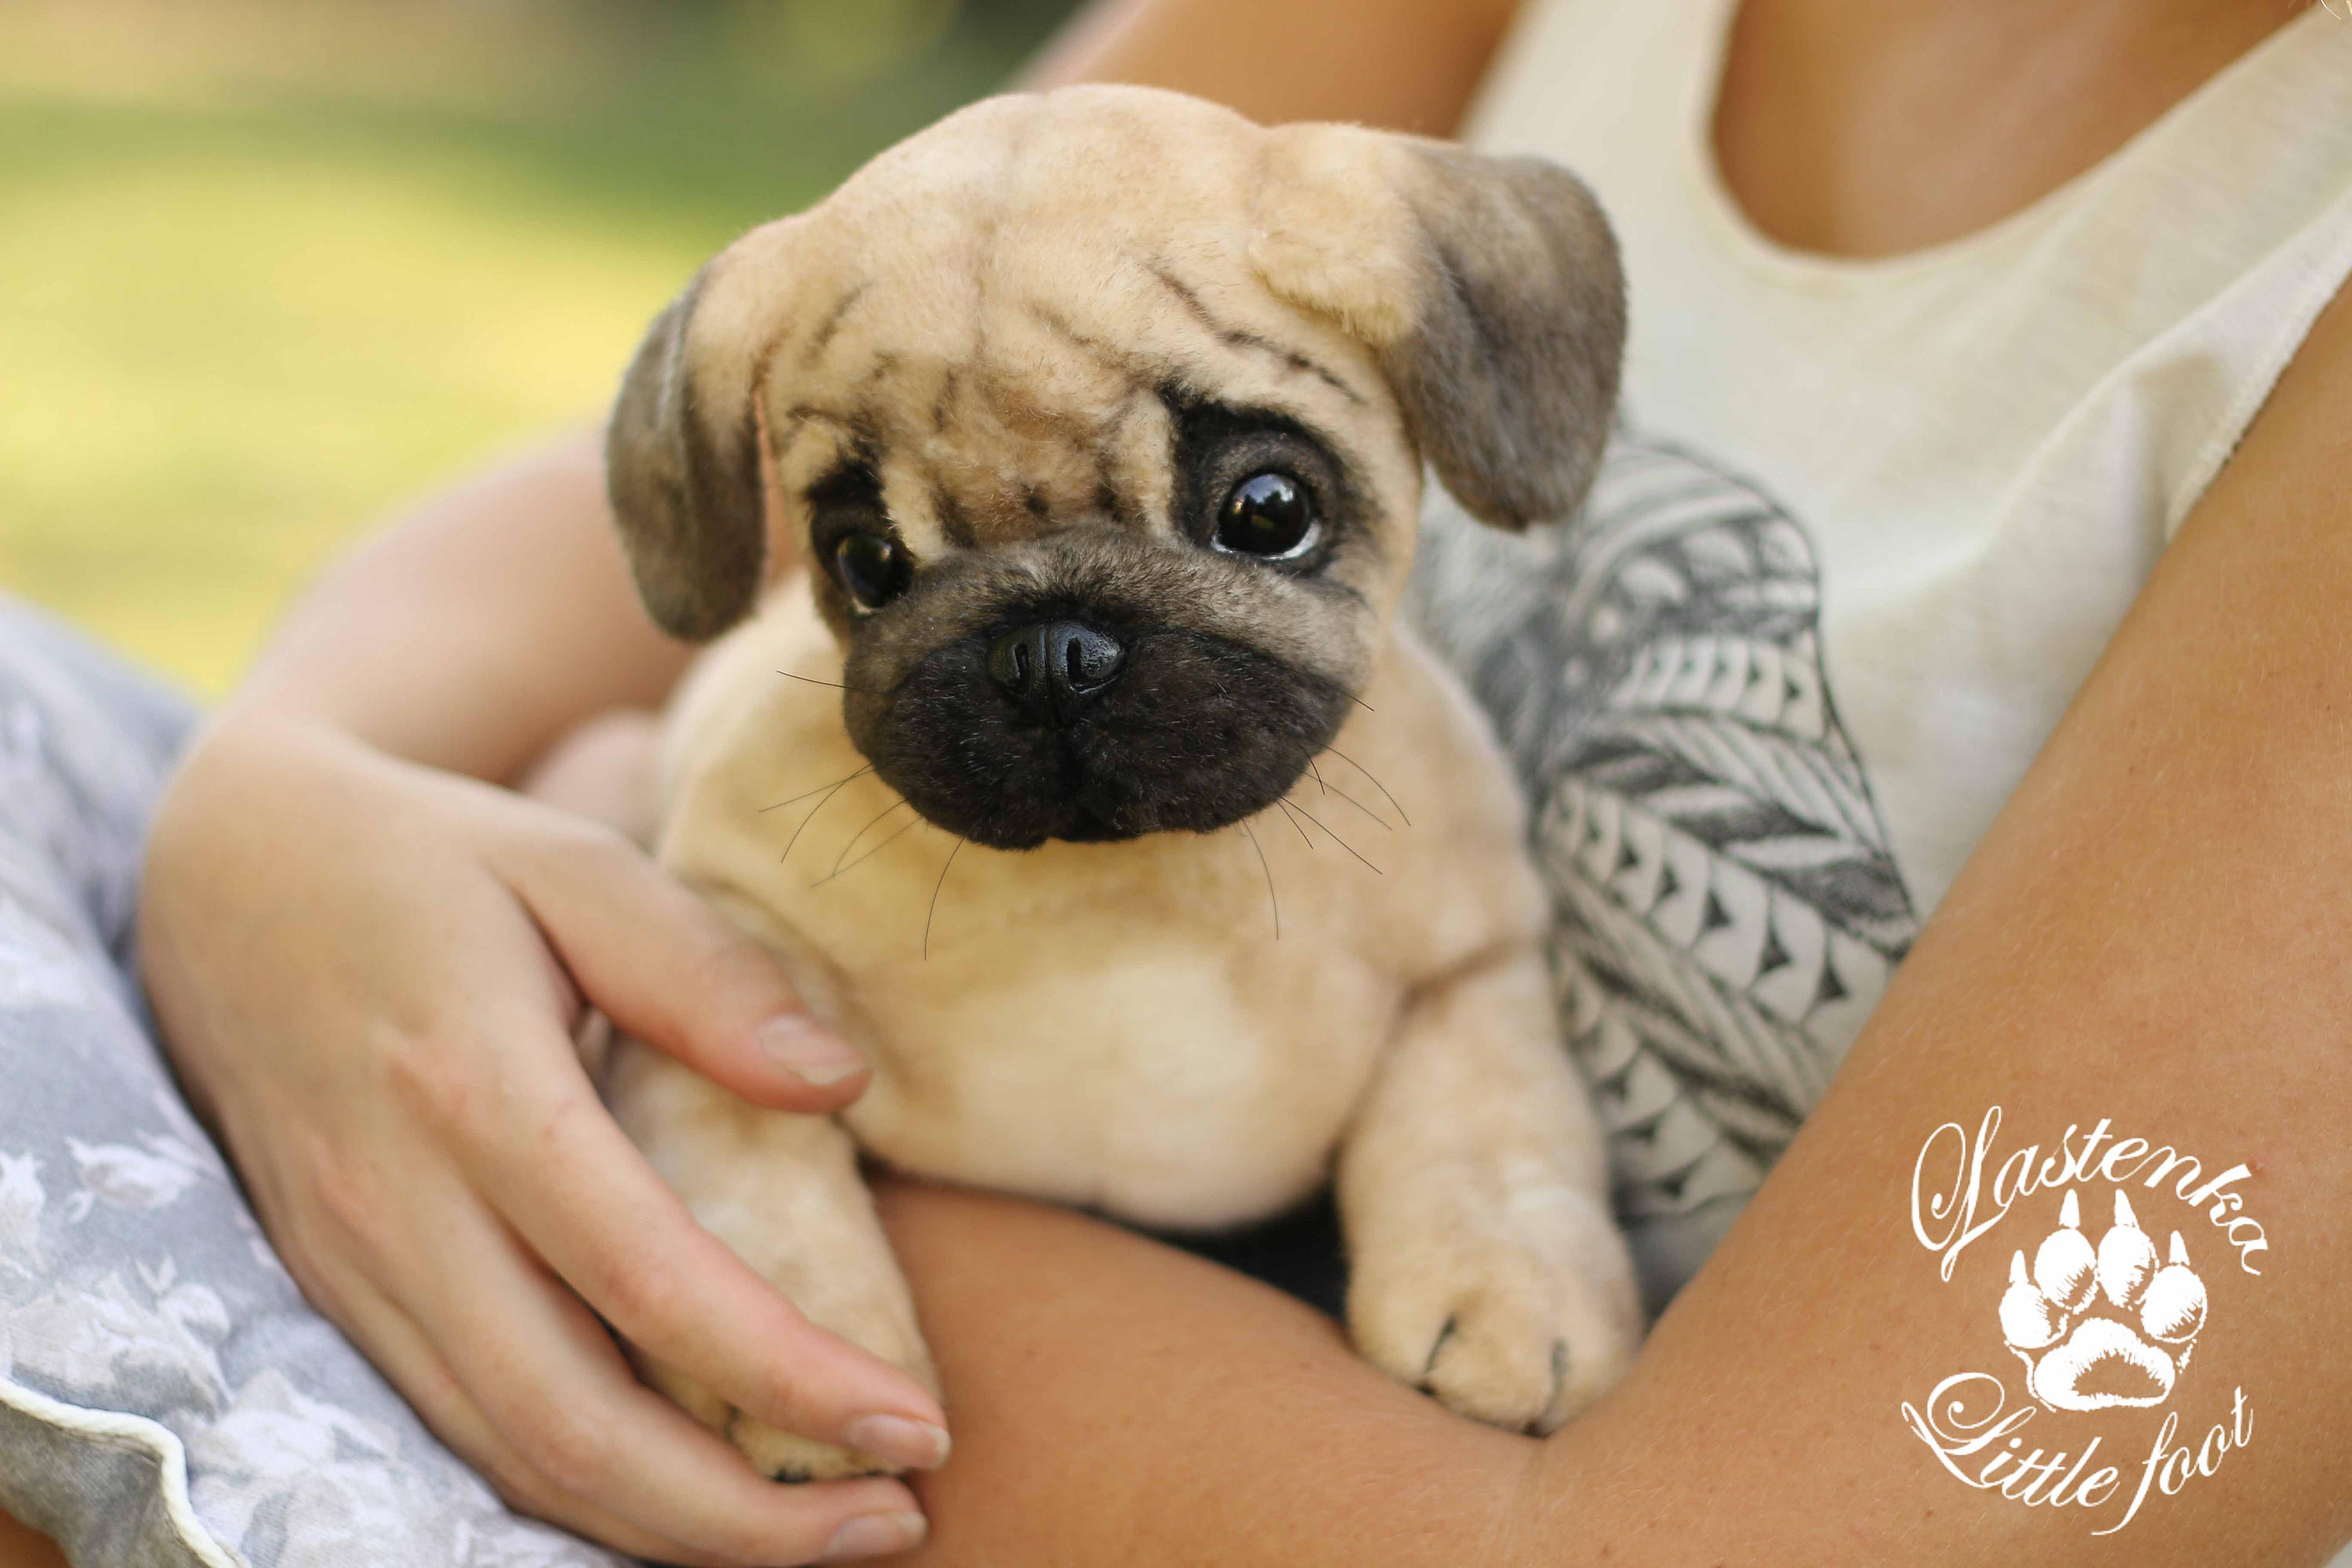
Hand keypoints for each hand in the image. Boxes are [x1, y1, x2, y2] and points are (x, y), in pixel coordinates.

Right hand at [140, 709, 942, 1565]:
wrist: (225, 877)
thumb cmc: (430, 860)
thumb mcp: (573, 864)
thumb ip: (705, 971)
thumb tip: (840, 1084)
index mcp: (472, 1092)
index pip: (650, 1282)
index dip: (788, 1377)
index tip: (916, 1421)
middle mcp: (395, 1210)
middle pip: (568, 1425)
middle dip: (738, 1513)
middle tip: (898, 1519)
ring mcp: (348, 1270)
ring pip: (507, 1459)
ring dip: (667, 1526)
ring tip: (819, 1533)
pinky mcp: (333, 1297)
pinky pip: (460, 1432)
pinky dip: (581, 1491)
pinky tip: (691, 1494)